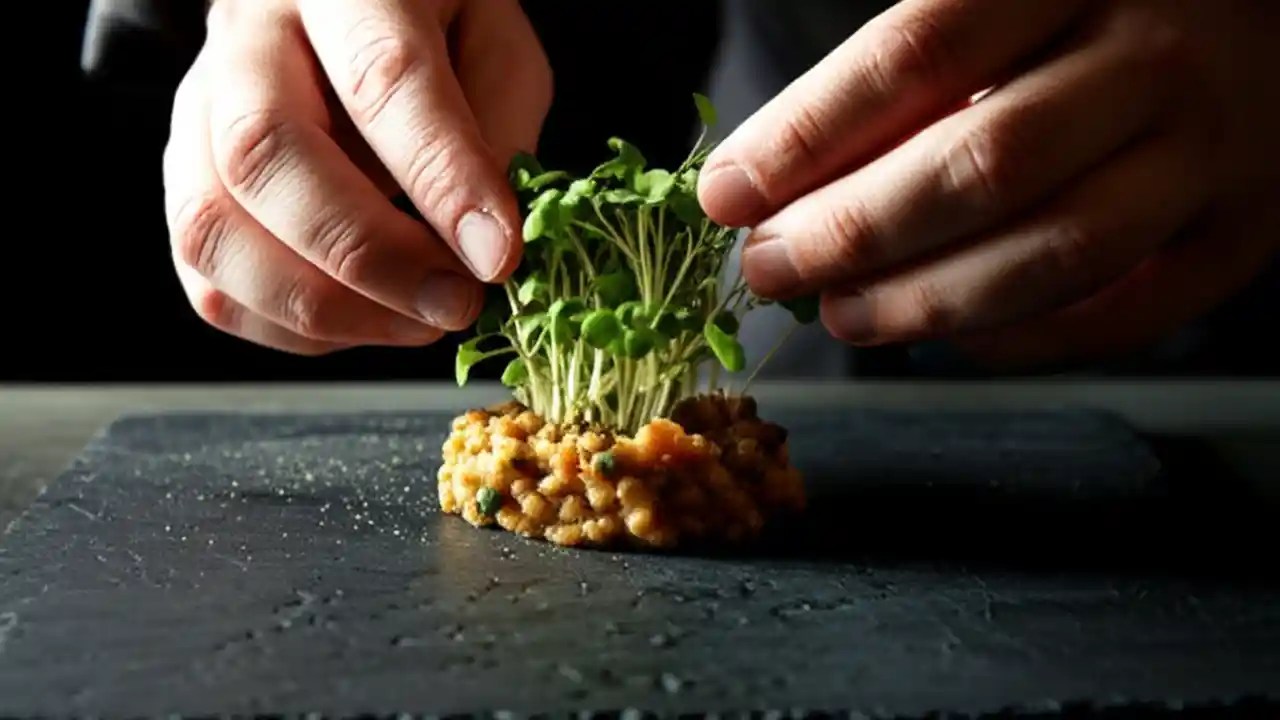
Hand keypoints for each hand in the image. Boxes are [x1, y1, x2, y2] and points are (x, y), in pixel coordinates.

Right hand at [163, 0, 551, 353]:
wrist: (345, 2)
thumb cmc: (431, 19)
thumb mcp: (495, 41)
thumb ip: (499, 124)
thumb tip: (483, 238)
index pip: (382, 77)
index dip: (440, 179)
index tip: (495, 257)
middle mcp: (249, 39)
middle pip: (265, 153)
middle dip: (369, 256)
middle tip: (455, 303)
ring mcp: (198, 112)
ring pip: (213, 227)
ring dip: (324, 307)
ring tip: (418, 322)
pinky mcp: (185, 181)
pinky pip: (205, 279)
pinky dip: (290, 327)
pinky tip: (364, 323)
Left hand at [699, 0, 1279, 368]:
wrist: (1268, 26)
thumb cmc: (1098, 8)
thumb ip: (908, 68)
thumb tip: (771, 177)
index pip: (916, 54)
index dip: (806, 136)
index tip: (728, 191)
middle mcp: (1159, 57)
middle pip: (979, 167)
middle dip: (851, 234)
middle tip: (770, 266)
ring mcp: (1215, 153)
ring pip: (1050, 255)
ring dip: (921, 303)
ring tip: (840, 314)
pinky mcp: (1240, 236)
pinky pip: (1116, 315)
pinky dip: (1013, 340)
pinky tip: (944, 333)